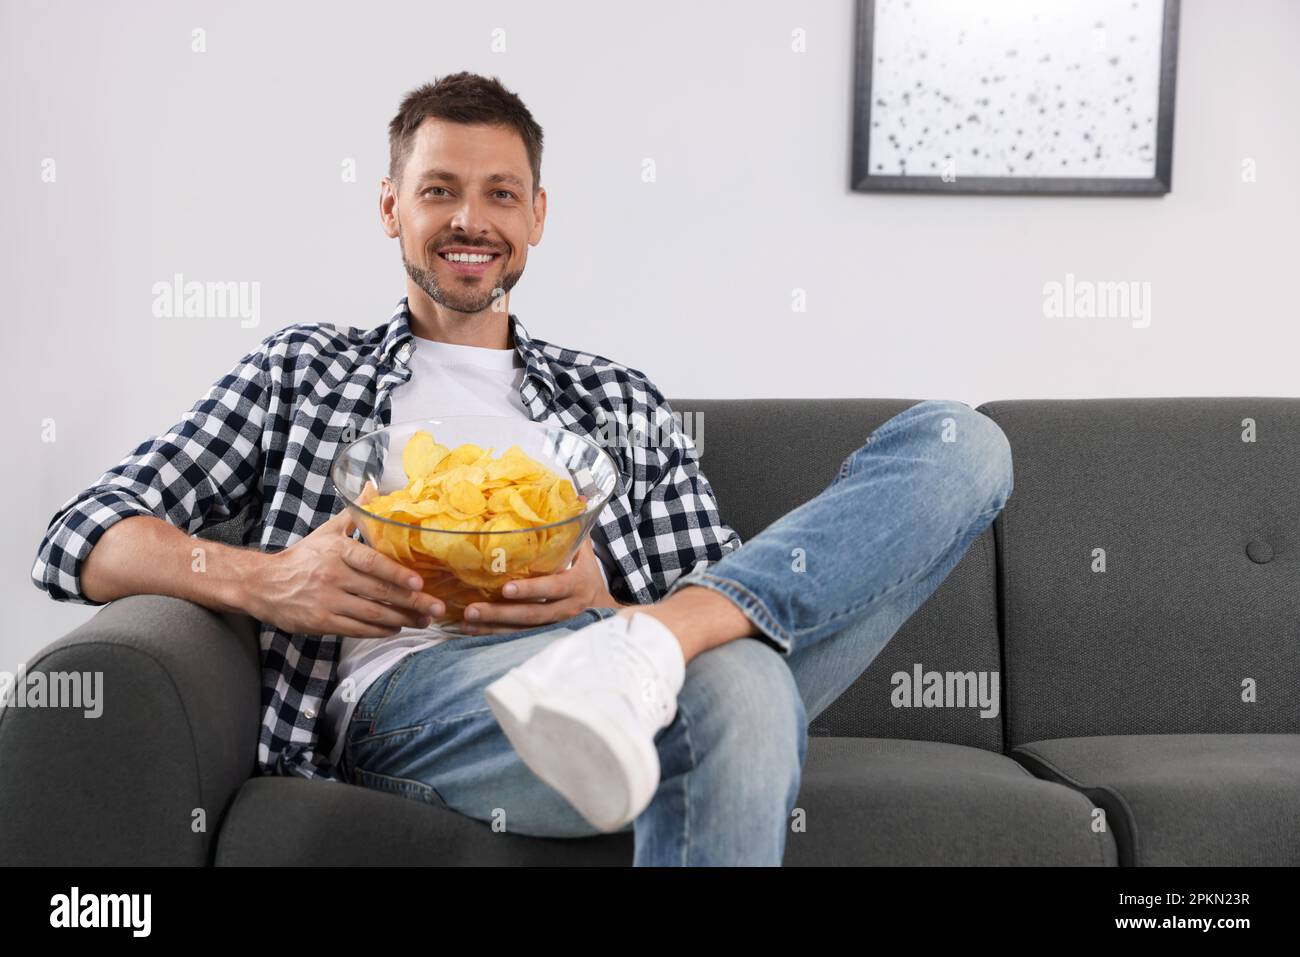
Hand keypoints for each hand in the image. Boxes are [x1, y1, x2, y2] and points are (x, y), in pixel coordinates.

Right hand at [247, 505, 444, 638]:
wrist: (263, 584)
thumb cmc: (303, 557)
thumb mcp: (327, 531)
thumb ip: (354, 512)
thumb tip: (373, 486)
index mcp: (337, 551)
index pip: (372, 562)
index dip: (397, 573)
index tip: (420, 582)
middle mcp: (332, 576)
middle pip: (379, 591)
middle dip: (411, 602)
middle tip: (437, 608)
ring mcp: (327, 600)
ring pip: (371, 613)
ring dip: (401, 619)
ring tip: (423, 621)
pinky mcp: (321, 621)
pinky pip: (357, 629)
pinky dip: (379, 630)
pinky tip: (396, 628)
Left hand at [460, 537, 625, 634]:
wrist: (602, 611)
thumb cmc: (587, 575)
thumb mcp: (585, 552)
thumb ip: (576, 526)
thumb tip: (576, 496)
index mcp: (576, 585)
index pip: (553, 588)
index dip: (531, 589)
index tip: (506, 588)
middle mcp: (565, 609)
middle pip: (531, 614)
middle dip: (501, 613)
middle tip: (472, 609)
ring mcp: (553, 625)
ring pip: (522, 630)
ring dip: (493, 627)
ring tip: (466, 621)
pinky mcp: (543, 635)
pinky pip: (518, 638)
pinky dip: (494, 635)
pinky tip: (471, 632)